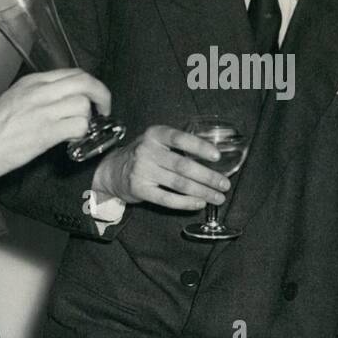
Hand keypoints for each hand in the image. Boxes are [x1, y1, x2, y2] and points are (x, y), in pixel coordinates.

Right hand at [0, 68, 110, 183]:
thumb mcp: (14, 98)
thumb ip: (39, 94)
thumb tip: (63, 99)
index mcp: (32, 81)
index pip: (73, 73)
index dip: (90, 85)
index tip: (93, 98)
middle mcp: (39, 91)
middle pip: (85, 82)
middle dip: (102, 95)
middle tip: (103, 110)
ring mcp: (43, 111)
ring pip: (83, 105)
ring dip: (87, 120)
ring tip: (77, 131)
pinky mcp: (46, 132)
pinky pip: (78, 126)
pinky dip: (81, 134)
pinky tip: (70, 141)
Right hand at [91, 125, 229, 210]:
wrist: (112, 170)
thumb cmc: (143, 155)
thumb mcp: (156, 142)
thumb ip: (178, 146)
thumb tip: (212, 158)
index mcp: (155, 134)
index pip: (180, 138)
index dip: (200, 147)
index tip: (217, 157)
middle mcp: (147, 151)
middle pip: (183, 165)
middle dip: (208, 176)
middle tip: (225, 184)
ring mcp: (142, 171)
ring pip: (179, 184)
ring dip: (202, 192)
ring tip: (218, 197)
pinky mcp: (139, 189)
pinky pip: (167, 199)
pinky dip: (186, 202)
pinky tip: (200, 203)